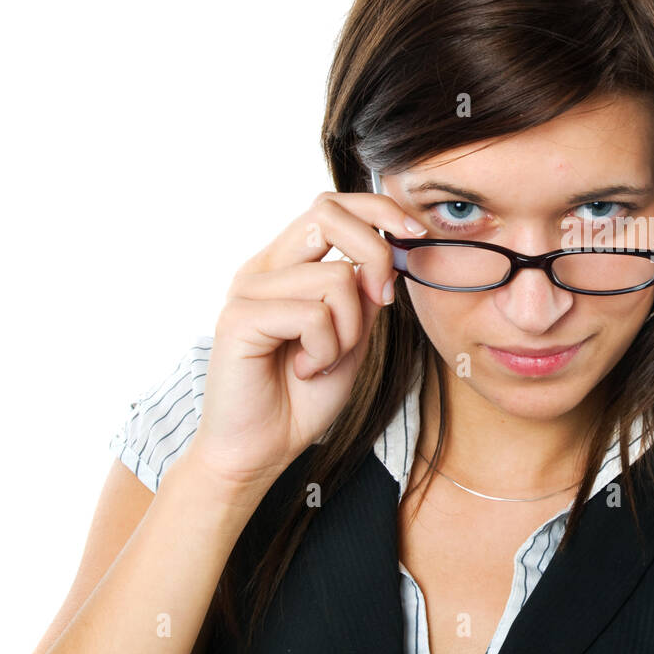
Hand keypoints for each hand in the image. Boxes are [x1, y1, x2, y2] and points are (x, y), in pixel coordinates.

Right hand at [187, 189, 426, 489]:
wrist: (262, 449)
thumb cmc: (304, 395)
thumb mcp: (351, 335)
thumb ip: (364, 293)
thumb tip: (390, 253)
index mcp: (288, 263)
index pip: (330, 204)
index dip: (377, 208)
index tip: (414, 231)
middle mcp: (264, 267)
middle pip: (327, 212)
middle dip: (375, 254)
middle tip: (380, 302)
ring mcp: (248, 289)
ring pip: (336, 277)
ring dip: (350, 329)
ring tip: (323, 360)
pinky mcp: (239, 318)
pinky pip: (313, 315)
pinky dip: (326, 350)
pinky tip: (304, 371)